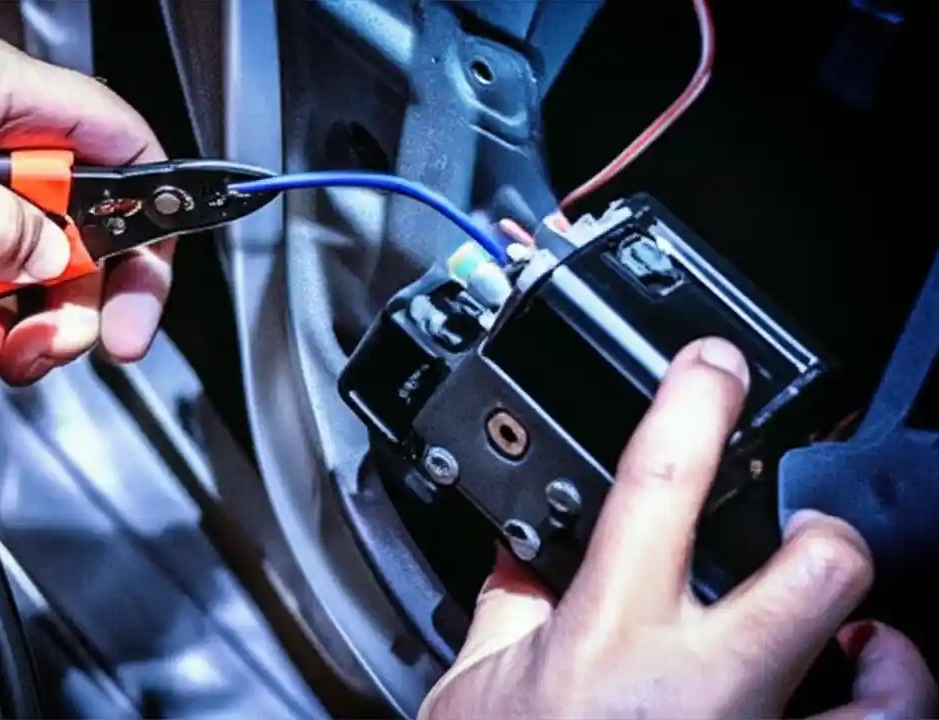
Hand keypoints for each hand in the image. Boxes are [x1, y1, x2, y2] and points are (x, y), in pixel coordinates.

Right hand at [421, 338, 935, 717]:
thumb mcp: (474, 693)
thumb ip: (504, 612)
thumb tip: (515, 556)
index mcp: (608, 639)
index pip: (660, 485)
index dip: (695, 402)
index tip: (715, 364)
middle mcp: (701, 691)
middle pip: (822, 572)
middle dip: (828, 535)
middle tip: (807, 533)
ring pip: (894, 689)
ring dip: (893, 657)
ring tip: (869, 643)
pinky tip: (852, 712)